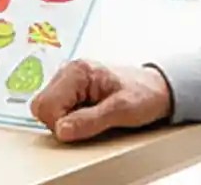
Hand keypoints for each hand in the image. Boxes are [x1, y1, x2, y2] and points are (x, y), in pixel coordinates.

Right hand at [30, 60, 172, 141]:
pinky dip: (69, 116)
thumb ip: (89, 121)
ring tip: (91, 116)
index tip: (82, 128)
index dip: (61, 124)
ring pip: (47, 107)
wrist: (158, 89)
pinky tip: (88, 114)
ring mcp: (68, 79)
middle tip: (87, 122)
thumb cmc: (144, 94)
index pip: (46, 105)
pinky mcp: (71, 88)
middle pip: (42, 106)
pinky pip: (56, 107)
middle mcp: (68, 71)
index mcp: (77, 71)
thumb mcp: (121, 111)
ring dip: (66, 119)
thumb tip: (62, 130)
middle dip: (60, 122)